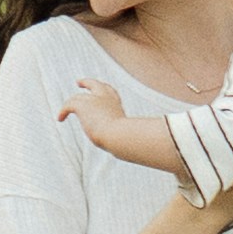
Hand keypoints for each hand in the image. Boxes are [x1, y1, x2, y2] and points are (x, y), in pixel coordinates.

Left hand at [59, 89, 178, 167]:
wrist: (119, 136)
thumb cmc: (132, 138)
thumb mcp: (142, 139)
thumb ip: (152, 143)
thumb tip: (173, 151)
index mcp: (118, 105)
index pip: (112, 93)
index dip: (106, 92)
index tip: (103, 93)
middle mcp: (106, 99)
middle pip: (96, 85)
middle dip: (89, 83)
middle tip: (80, 82)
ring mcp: (94, 101)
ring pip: (78, 97)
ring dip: (71, 102)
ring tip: (64, 110)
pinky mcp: (82, 106)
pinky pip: (68, 105)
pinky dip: (63, 111)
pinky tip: (59, 118)